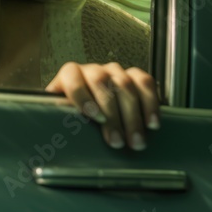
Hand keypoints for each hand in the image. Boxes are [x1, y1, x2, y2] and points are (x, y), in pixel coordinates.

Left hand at [45, 62, 159, 149]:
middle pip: (102, 82)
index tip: (97, 119)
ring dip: (133, 116)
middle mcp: (92, 70)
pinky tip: (152, 123)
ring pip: (125, 84)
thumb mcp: (62, 118)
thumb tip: (59, 133)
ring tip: (135, 140)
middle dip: (113, 115)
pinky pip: (145, 82)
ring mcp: (114, 71)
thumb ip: (61, 120)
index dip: (85, 99)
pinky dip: (150, 103)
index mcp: (69, 76)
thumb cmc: (74, 117)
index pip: (74, 80)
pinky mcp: (133, 75)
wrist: (89, 111)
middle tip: (118, 141)